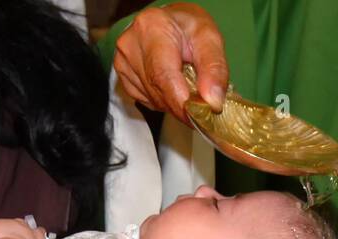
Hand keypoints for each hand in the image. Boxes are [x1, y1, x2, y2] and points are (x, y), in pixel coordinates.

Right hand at [114, 2, 228, 125]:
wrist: (171, 22)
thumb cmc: (190, 27)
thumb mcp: (210, 39)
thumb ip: (215, 69)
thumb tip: (212, 101)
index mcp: (152, 28)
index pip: (163, 76)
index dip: (181, 103)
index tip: (199, 116)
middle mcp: (131, 44)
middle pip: (157, 90)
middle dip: (182, 105)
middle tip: (202, 106)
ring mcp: (123, 61)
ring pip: (152, 99)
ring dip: (174, 102)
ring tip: (186, 85)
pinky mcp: (122, 75)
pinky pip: (146, 100)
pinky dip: (163, 100)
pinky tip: (171, 85)